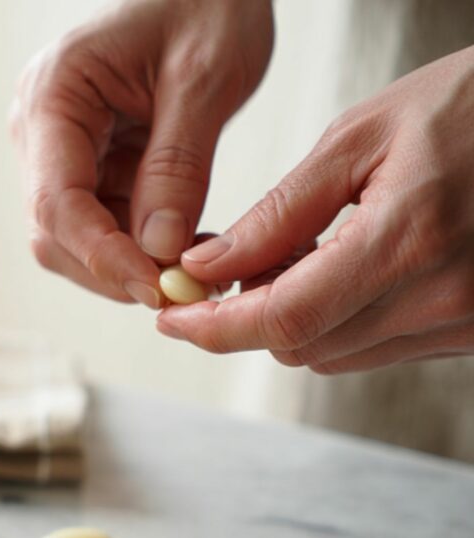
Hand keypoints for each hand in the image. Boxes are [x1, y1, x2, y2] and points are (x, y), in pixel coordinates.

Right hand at [10, 0, 273, 307]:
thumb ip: (179, 166)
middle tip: (182, 291)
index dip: (102, 256)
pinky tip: (185, 247)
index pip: (58, 201)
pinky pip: (102, 227)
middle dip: (113, 270)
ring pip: (75, 241)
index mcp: (53, 94)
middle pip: (55, 233)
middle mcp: (40, 128)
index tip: (156, 288)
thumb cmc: (207, 4)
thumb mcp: (206, 77)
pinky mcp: (87, 167)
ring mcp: (58, 151)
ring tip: (194, 270)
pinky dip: (140, 250)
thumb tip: (159, 251)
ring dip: (129, 266)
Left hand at [159, 46, 473, 372]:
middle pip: (300, 346)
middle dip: (244, 317)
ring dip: (290, 319)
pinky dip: (336, 319)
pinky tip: (335, 269)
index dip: (214, 327)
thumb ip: (278, 213)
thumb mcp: (361, 137)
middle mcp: (442, 300)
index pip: (284, 319)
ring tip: (287, 257)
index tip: (170, 316)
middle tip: (222, 270)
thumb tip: (205, 266)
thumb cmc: (470, 107)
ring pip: (333, 354)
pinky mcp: (472, 331)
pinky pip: (376, 347)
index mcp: (409, 242)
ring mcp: (464, 323)